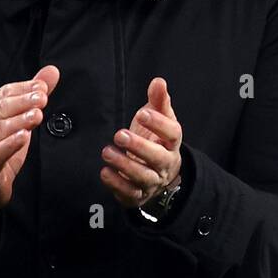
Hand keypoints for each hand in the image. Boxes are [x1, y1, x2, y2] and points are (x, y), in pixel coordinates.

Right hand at [0, 64, 59, 210]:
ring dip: (19, 121)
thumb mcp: (18, 119)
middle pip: (0, 109)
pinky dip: (10, 144)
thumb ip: (33, 95)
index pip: (3, 93)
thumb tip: (52, 71)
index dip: (23, 88)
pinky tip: (23, 138)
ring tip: (37, 115)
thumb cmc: (0, 148)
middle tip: (42, 98)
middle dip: (23, 102)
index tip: (42, 86)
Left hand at [100, 76, 182, 209]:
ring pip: (143, 177)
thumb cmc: (155, 139)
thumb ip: (158, 100)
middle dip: (139, 147)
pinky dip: (117, 184)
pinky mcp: (138, 195)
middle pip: (158, 158)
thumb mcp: (158, 117)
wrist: (157, 172)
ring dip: (124, 165)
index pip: (173, 134)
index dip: (159, 124)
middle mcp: (165, 164)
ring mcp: (153, 182)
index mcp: (172, 143)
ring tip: (107, 152)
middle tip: (119, 135)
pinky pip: (129, 193)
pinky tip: (104, 172)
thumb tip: (158, 81)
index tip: (142, 113)